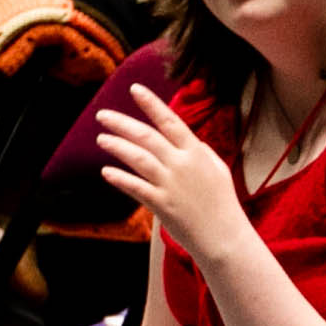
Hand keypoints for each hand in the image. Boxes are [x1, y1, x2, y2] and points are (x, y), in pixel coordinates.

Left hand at [89, 85, 253, 257]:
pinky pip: (136, 187)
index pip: (170, 121)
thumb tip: (188, 140)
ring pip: (138, 158)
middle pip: (147, 136)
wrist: (225, 237)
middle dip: (122, 123)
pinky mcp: (162, 204)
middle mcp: (181, 164)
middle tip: (102, 115)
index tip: (135, 89)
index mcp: (196, 152)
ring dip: (117, 146)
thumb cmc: (223, 203)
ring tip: (101, 138)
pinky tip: (106, 171)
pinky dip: (120, 178)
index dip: (151, 104)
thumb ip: (202, 151)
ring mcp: (170, 184)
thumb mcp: (218, 169)